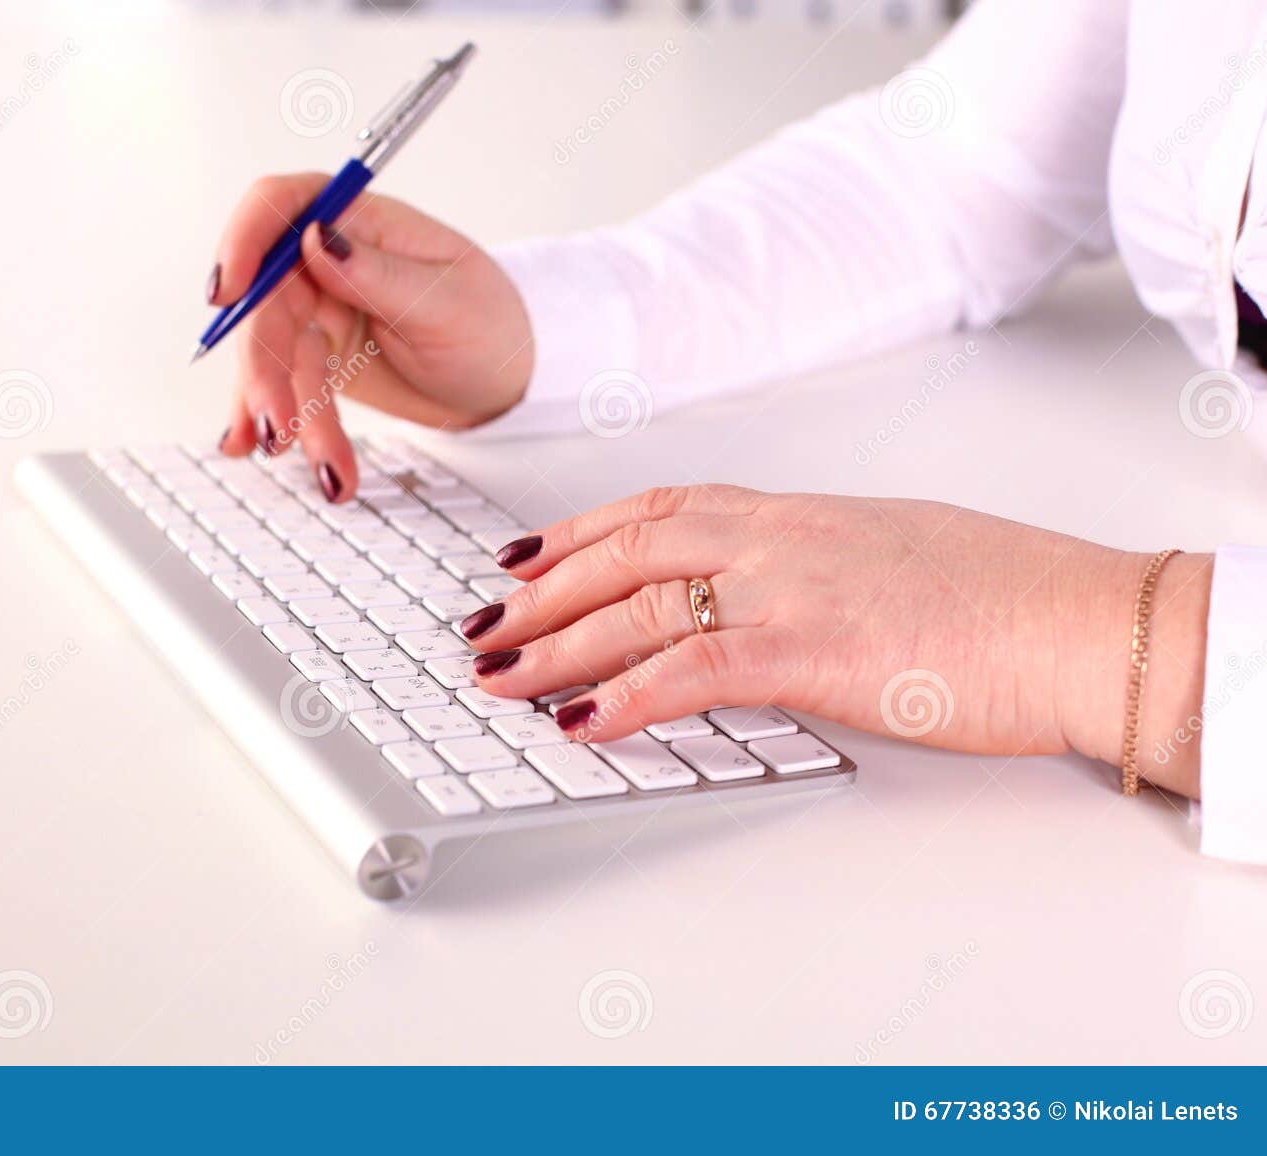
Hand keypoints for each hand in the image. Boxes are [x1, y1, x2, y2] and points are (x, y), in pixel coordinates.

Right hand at [208, 173, 532, 499]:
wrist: (507, 385)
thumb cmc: (492, 329)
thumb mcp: (447, 303)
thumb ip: (378, 274)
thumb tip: (315, 237)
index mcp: (363, 223)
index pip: (282, 205)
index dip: (244, 240)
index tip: (226, 294)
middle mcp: (329, 260)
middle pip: (267, 300)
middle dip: (264, 367)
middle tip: (277, 423)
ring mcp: (320, 311)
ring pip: (275, 356)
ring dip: (281, 410)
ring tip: (301, 456)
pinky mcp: (318, 358)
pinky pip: (283, 386)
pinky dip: (272, 418)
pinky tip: (251, 444)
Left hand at [464, 485, 1211, 795]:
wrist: (1075, 620)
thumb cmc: (1000, 595)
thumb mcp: (885, 557)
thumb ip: (812, 569)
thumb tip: (769, 598)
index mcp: (793, 515)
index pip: (656, 509)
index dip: (577, 534)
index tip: (525, 557)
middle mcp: (775, 538)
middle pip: (623, 552)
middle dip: (539, 595)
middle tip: (482, 630)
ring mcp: (787, 588)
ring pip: (635, 605)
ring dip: (554, 648)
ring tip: (499, 680)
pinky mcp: (811, 649)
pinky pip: (689, 668)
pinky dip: (623, 696)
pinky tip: (580, 721)